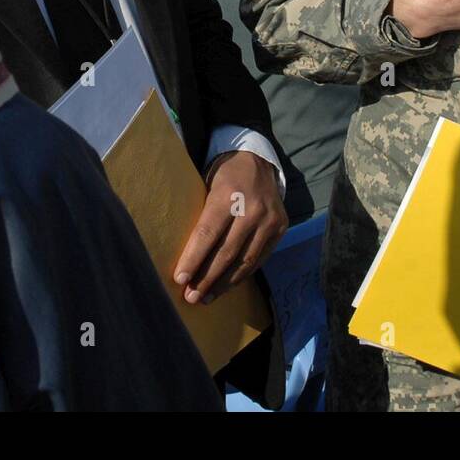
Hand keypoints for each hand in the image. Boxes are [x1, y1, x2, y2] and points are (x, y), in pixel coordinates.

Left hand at [174, 150, 287, 303]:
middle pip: (226, 252)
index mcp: (228, 195)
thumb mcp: (207, 187)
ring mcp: (270, 220)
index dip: (193, 258)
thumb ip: (202, 218)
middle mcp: (252, 209)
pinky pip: (259, 259)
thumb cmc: (224, 177)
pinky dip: (242, 274)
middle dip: (206, 278)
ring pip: (245, 261)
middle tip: (191, 297)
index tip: (179, 279)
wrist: (257, 161)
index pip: (207, 233)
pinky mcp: (280, 228)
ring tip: (206, 298)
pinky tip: (227, 285)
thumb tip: (185, 257)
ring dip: (224, 283)